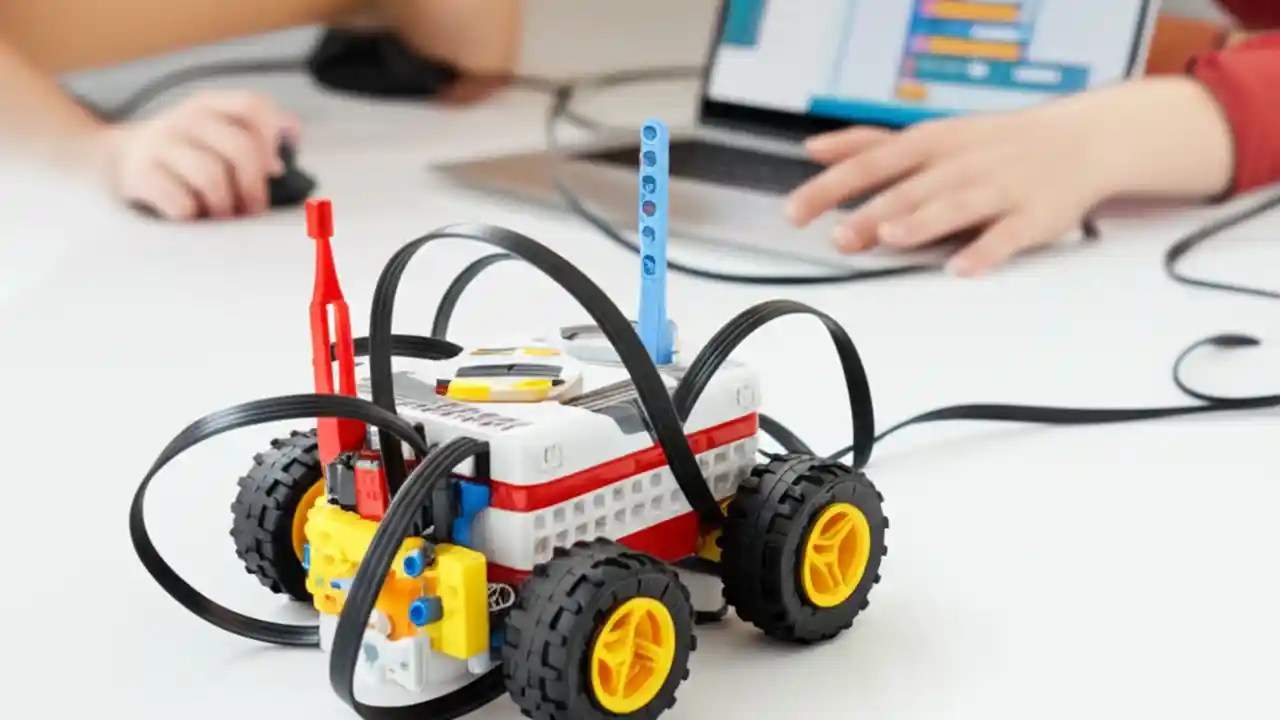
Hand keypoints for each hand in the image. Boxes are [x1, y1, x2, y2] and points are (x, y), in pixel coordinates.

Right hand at [95, 90, 299, 219]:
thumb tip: (293, 135)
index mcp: (208, 106)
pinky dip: (193, 216)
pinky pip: (181, 202)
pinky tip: (191, 217)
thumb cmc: (181, 157)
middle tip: (253, 210)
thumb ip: (253, 133)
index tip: (277, 168)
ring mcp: (158, 145)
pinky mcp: (138, 175)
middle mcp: (183, 119)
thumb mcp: (213, 134)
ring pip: (212, 176)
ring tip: (223, 218)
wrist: (109, 160)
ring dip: (225, 206)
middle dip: (255, 186)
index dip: (272, 135)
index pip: (252, 105)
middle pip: (239, 147)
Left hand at [785, 78, 1234, 275]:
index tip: (796, 211)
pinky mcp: (1034, 217)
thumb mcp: (929, 136)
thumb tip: (815, 150)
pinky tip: (963, 267)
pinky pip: (1009, 235)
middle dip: (873, 212)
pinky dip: (986, 251)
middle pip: (909, 189)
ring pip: (957, 205)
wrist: (1081, 140)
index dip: (832, 186)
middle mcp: (961, 163)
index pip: (872, 162)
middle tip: (840, 236)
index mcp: (932, 144)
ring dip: (923, 221)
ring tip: (892, 236)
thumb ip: (871, 146)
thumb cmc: (994, 144)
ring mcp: (999, 188)